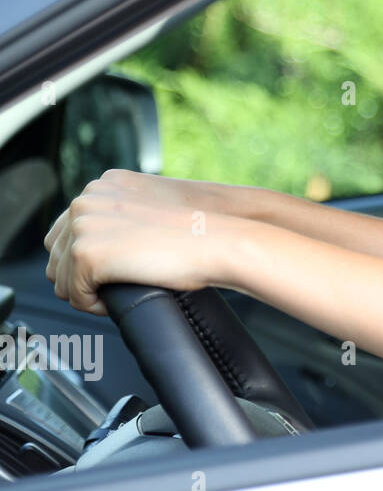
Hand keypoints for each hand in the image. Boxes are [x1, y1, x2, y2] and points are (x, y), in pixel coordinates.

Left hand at [44, 170, 233, 315]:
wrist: (218, 240)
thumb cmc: (200, 230)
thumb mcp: (153, 207)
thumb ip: (123, 213)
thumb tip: (107, 241)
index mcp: (104, 184)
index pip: (66, 229)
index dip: (83, 259)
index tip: (108, 272)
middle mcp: (87, 199)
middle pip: (55, 254)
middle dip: (80, 277)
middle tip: (111, 287)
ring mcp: (84, 225)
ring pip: (60, 277)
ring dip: (86, 292)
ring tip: (116, 294)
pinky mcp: (86, 254)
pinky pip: (74, 295)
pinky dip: (93, 306)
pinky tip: (116, 300)